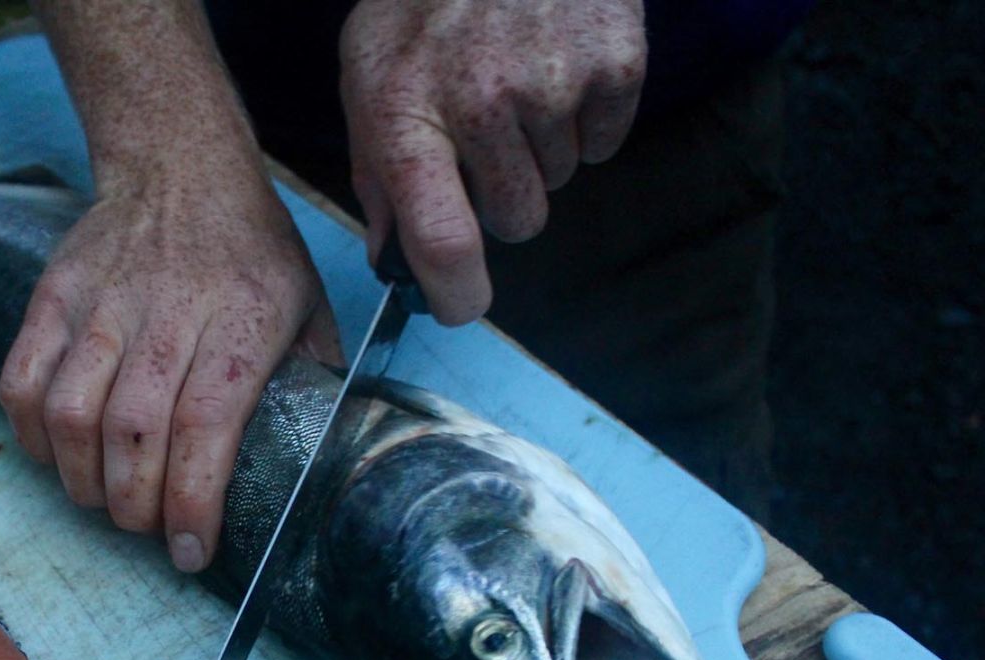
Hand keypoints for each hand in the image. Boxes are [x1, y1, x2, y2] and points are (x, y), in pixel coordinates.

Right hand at [0, 172, 338, 571]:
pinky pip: (22, 381)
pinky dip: (31, 435)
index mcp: (240, 322)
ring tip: (104, 499)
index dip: (192, 501)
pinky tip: (57, 456)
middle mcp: (166, 314)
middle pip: (132, 433)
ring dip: (83, 480)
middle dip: (135, 505)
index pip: (204, 427)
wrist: (179, 166)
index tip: (192, 550)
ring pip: (70, 415)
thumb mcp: (308, 308)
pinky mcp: (53, 297)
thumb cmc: (250, 250)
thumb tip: (318, 462)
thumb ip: (312, 384)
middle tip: (147, 528)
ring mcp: (101, 305)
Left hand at [340, 0, 647, 322]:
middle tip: (487, 136)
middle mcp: (482, 103)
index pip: (441, 238)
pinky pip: (606, 142)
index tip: (460, 304)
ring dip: (543, 150)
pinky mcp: (613, 64)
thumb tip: (392, 256)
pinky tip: (559, 67)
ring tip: (518, 81)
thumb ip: (378, 170)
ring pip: (562, 180)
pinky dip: (588, 119)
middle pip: (517, 221)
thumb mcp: (371, 74)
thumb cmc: (425, 1)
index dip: (455, 293)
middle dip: (505, 196)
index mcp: (408, 112)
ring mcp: (554, 83)